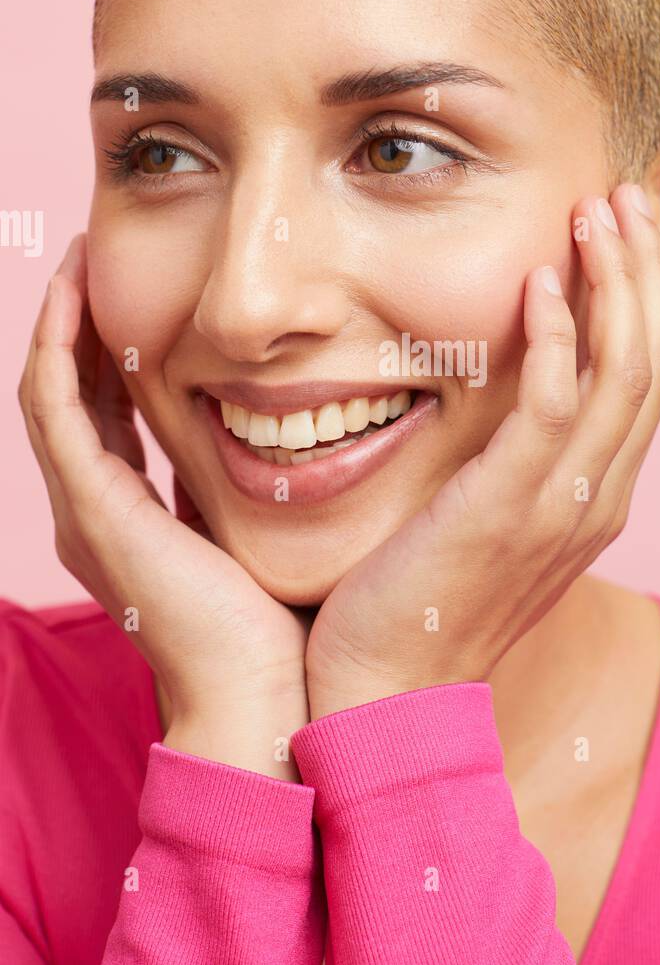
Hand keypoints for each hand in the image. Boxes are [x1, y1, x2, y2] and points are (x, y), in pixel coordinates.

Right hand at [19, 234, 310, 778]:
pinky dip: (57, 343)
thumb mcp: (263, 540)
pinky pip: (54, 403)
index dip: (112, 356)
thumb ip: (258, 493)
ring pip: (52, 391)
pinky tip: (76, 290)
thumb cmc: (284, 635)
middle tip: (99, 262)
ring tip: (82, 259)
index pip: (109, 418)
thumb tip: (301, 441)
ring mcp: (87, 511)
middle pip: (73, 398)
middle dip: (82, 329)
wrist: (267, 705)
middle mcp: (98, 514)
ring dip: (62, 322)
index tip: (140, 298)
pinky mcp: (94, 508)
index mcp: (135, 522)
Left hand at [305, 184, 659, 717]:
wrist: (388, 692)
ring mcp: (563, 504)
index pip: (645, 379)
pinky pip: (554, 405)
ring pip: (622, 371)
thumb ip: (507, 459)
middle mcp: (598, 497)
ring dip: (614, 282)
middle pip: (653, 361)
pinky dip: (556, 337)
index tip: (620, 232)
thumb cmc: (419, 601)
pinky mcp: (510, 508)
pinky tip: (538, 282)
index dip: (642, 298)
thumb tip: (491, 394)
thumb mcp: (482, 520)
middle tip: (623, 196)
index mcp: (595, 497)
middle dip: (644, 270)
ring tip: (596, 211)